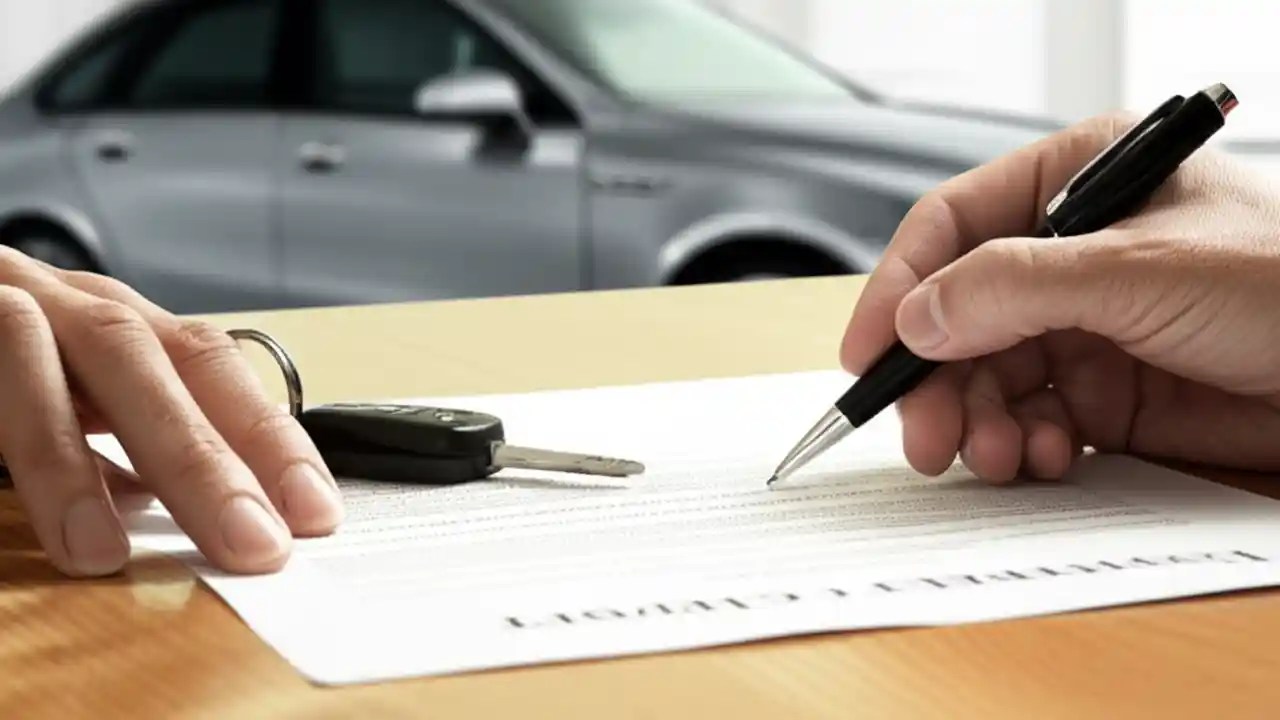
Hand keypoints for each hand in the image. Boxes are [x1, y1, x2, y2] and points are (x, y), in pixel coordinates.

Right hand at [0, 250, 342, 576]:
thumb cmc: (10, 353)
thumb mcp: (82, 383)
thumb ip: (139, 435)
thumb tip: (218, 507)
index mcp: (112, 318)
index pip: (210, 364)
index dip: (268, 435)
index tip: (315, 512)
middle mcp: (56, 302)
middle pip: (139, 361)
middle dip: (200, 457)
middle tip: (251, 542)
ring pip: (28, 358)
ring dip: (66, 460)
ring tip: (100, 549)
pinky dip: (5, 448)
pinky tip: (43, 513)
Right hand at [841, 112, 1279, 481]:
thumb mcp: (1138, 270)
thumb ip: (1014, 289)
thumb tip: (915, 319)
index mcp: (1073, 184)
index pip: (950, 229)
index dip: (898, 290)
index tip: (866, 355)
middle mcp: (1068, 256)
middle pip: (957, 317)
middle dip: (936, 381)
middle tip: (927, 437)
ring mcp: (1085, 327)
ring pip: (986, 377)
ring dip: (978, 422)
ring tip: (998, 455)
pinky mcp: (1106, 394)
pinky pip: (1030, 420)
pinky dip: (1024, 446)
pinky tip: (1046, 459)